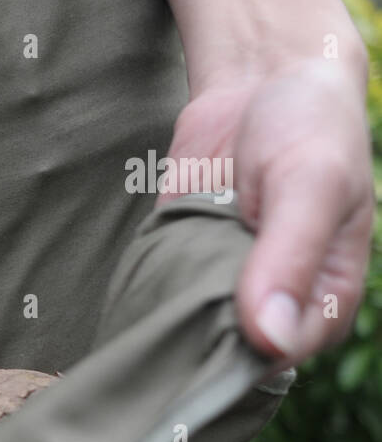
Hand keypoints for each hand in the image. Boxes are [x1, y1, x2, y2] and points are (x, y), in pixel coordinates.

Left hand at [157, 56, 374, 366]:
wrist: (262, 79)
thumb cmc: (310, 129)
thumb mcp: (310, 184)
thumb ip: (290, 257)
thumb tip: (271, 341)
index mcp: (323, 300)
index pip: (277, 358)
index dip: (236, 362)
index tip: (195, 350)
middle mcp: (274, 303)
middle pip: (224, 356)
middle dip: (187, 352)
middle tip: (148, 346)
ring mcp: (224, 286)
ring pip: (186, 333)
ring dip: (158, 330)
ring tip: (130, 329)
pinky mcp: (184, 263)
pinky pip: (158, 296)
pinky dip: (140, 299)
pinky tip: (118, 308)